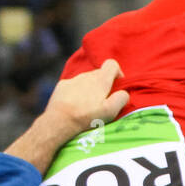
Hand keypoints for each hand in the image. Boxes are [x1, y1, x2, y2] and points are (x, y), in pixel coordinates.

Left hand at [6, 60, 128, 171]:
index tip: (117, 86)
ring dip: (90, 89)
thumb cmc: (87, 116)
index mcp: (100, 80)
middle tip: (102, 102)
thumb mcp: (110, 111)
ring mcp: (73, 79)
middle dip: (103, 84)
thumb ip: (121, 99)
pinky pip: (73, 85)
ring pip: (86, 80)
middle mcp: (87, 75)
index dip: (117, 73)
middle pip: (99, 74)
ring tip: (87, 106)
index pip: (112, 64)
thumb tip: (124, 93)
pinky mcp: (62, 86)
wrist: (60, 120)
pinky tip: (74, 105)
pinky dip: (77, 92)